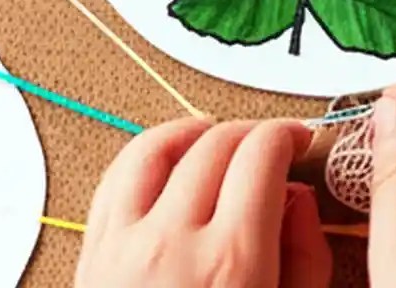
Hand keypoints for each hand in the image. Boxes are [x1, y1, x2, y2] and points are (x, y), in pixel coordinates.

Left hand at [75, 118, 332, 287]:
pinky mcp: (92, 255)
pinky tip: (166, 163)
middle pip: (216, 144)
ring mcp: (124, 245)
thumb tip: (296, 199)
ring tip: (215, 139)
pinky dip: (145, 157)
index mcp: (232, 262)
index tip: (296, 140)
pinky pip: (114, 180)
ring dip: (193, 133)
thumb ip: (303, 256)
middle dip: (250, 133)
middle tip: (268, 145)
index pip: (262, 154)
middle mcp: (173, 243)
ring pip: (156, 147)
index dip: (287, 135)